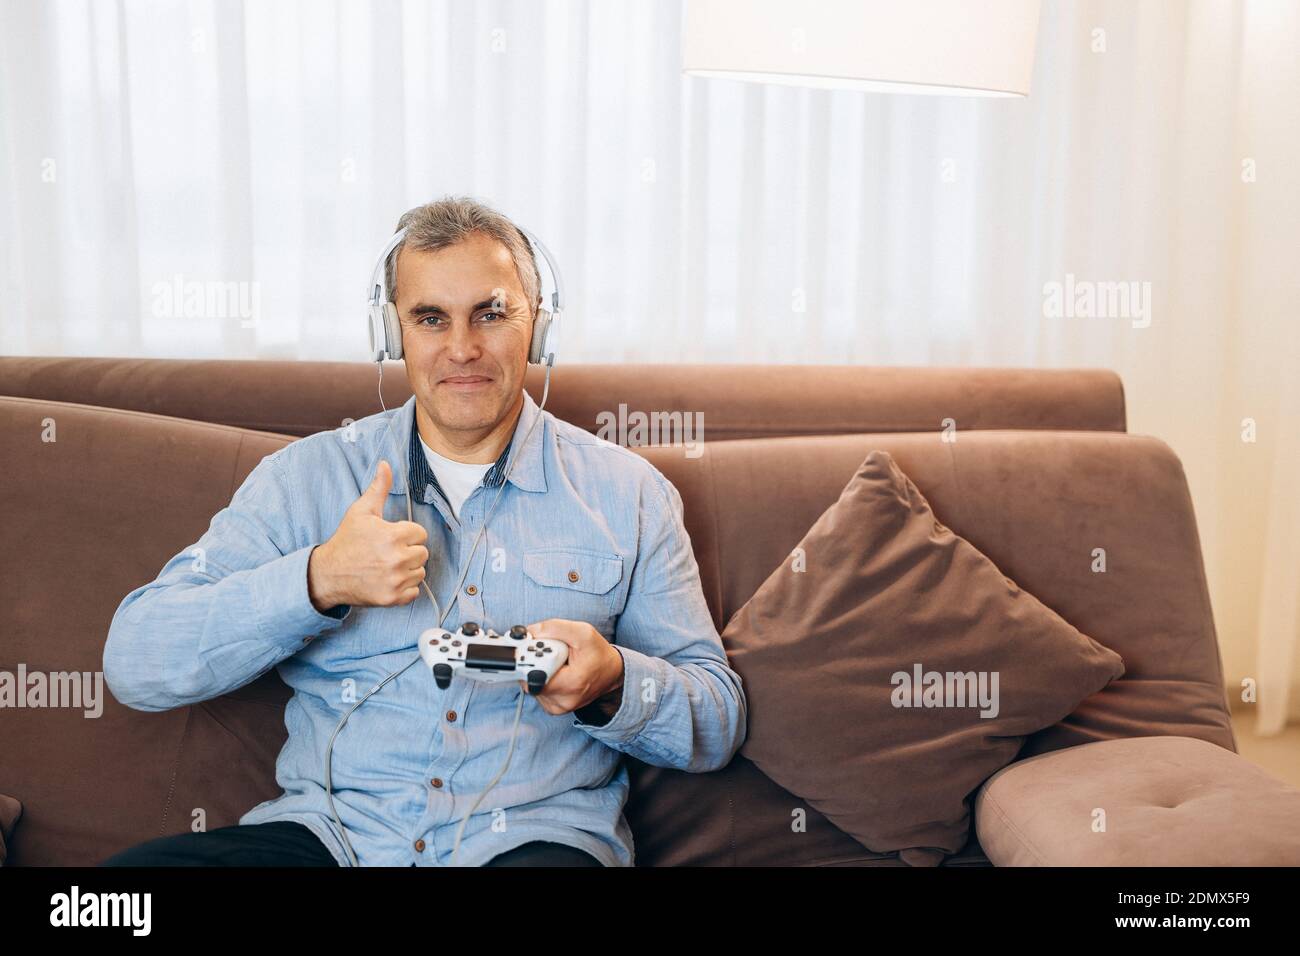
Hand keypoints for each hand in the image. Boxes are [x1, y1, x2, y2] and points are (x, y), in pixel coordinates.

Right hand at [308, 459, 429, 609]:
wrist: (328, 574)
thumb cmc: (347, 541)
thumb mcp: (361, 511)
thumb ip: (378, 488)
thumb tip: (385, 464)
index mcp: (393, 536)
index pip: (420, 533)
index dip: (407, 534)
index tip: (392, 537)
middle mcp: (396, 559)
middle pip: (422, 553)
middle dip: (408, 551)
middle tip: (388, 552)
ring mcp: (395, 581)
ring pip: (419, 572)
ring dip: (407, 570)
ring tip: (387, 566)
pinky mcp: (392, 598)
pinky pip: (413, 592)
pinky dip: (404, 588)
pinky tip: (388, 580)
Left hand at [523, 619, 623, 716]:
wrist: (610, 672)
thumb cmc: (597, 653)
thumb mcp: (582, 632)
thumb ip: (554, 628)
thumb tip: (528, 632)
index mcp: (572, 683)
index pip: (533, 674)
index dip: (530, 657)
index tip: (535, 648)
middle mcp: (563, 700)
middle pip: (527, 678)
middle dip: (533, 660)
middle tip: (549, 652)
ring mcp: (557, 707)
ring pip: (529, 684)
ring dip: (537, 668)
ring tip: (556, 661)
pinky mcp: (552, 708)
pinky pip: (535, 689)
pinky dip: (540, 677)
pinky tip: (554, 670)